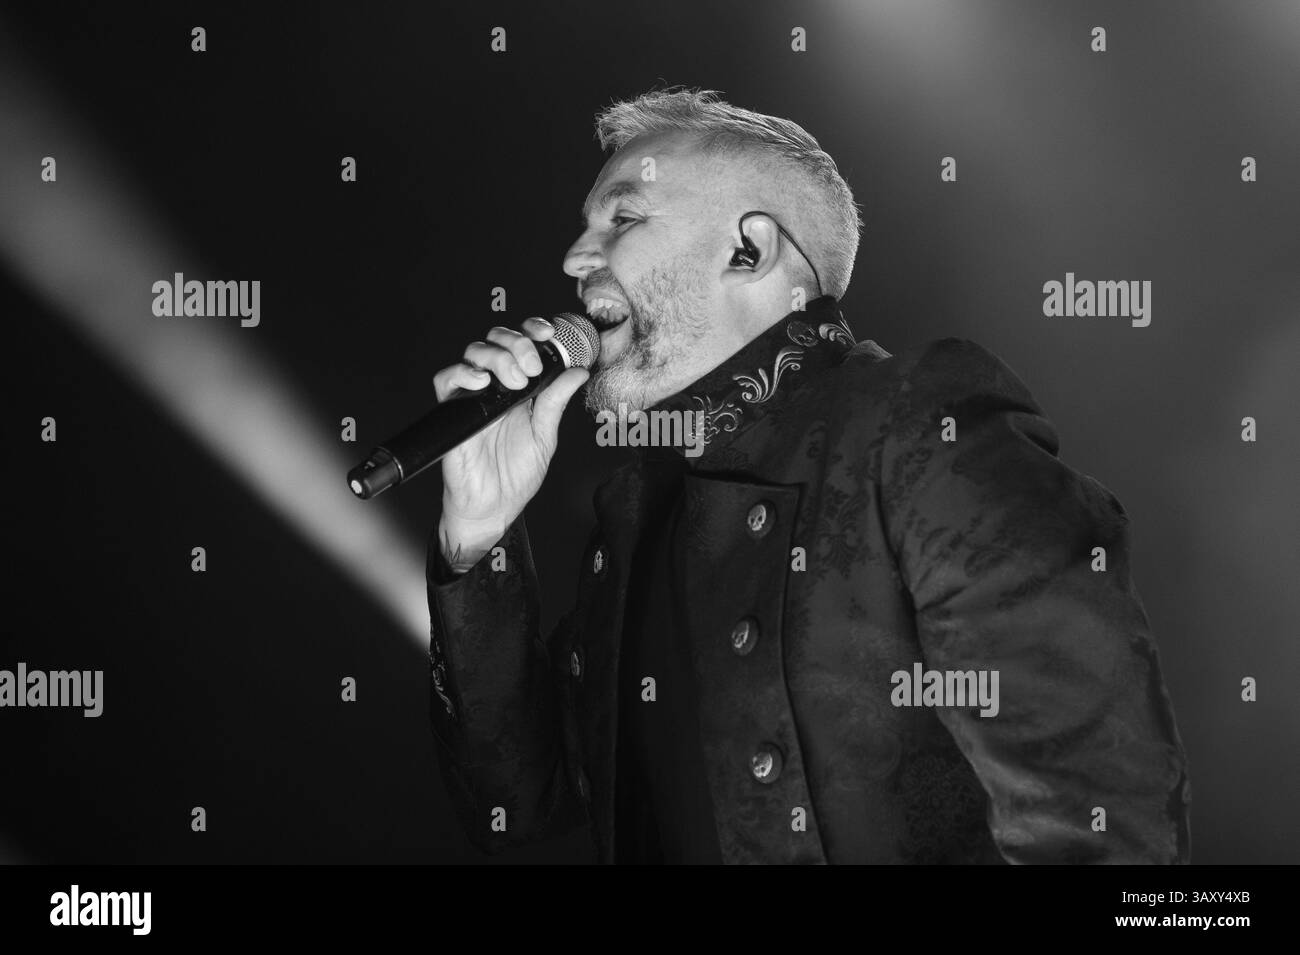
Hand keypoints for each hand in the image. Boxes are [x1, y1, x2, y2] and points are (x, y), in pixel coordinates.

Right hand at [432, 317, 588, 571]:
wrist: (494, 507)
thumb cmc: (516, 474)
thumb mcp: (545, 435)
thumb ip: (556, 401)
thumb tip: (579, 371)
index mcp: (519, 386)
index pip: (521, 342)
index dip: (533, 329)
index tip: (549, 334)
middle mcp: (494, 385)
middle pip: (497, 339)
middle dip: (517, 342)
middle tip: (532, 367)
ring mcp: (472, 396)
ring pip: (474, 352)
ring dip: (497, 356)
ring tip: (515, 380)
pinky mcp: (452, 412)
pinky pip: (446, 379)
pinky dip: (462, 373)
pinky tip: (482, 382)